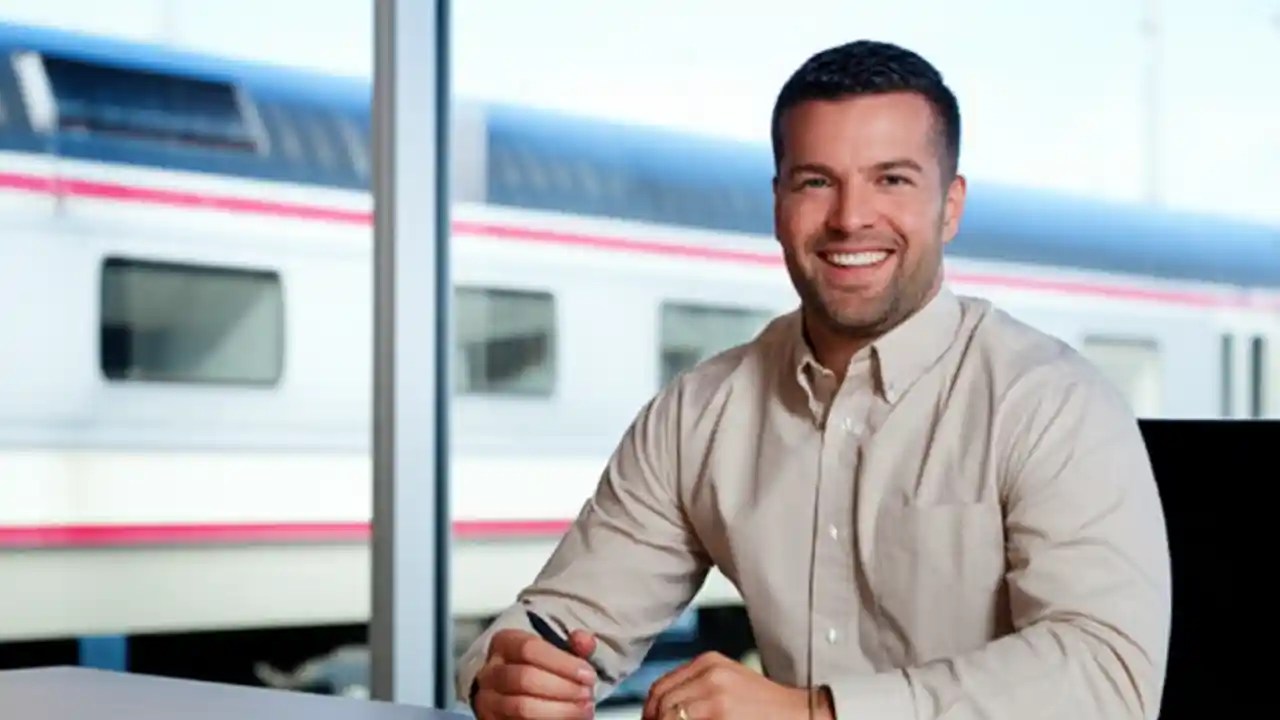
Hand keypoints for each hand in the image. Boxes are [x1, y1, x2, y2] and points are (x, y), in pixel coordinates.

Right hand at [472, 627, 598, 719]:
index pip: (530, 648)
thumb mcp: (557, 651)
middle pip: (525, 678)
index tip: (588, 675)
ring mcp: (488, 699)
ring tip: (582, 709)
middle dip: (563, 688)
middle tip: (587, 694)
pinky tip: (568, 719)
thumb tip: (585, 641)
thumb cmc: (540, 668)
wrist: (518, 692)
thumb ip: (574, 645)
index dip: (562, 663)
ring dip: (559, 710)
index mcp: (505, 643)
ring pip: (522, 706)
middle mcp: (491, 671)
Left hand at [642, 651, 831, 719]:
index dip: (649, 712)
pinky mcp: (721, 716)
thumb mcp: (727, 685)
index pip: (659, 688)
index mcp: (709, 662)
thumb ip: (696, 690)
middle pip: (660, 704)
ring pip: (668, 717)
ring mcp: (716, 697)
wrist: (800, 715)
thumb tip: (660, 712)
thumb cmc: (764, 708)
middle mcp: (710, 674)